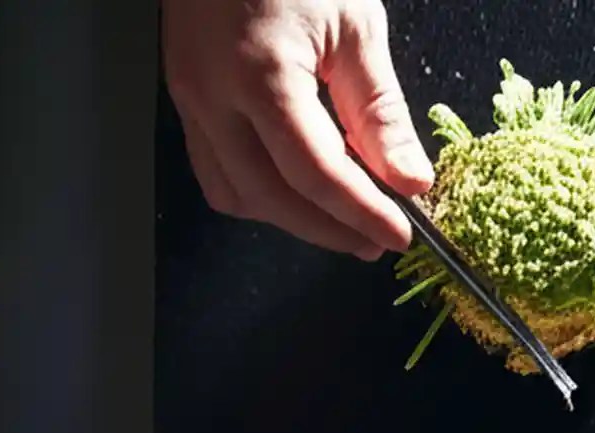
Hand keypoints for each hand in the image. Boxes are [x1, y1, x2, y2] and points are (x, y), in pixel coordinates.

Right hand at [162, 0, 433, 260]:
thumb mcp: (356, 28)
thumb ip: (381, 112)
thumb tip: (409, 180)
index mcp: (260, 74)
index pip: (317, 173)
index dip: (361, 213)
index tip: (399, 237)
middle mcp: (212, 95)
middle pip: (272, 197)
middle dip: (329, 230)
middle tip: (376, 242)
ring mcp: (189, 100)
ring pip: (237, 195)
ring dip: (292, 221)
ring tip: (344, 223)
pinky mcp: (185, 99)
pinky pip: (215, 172)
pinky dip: (260, 197)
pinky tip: (299, 195)